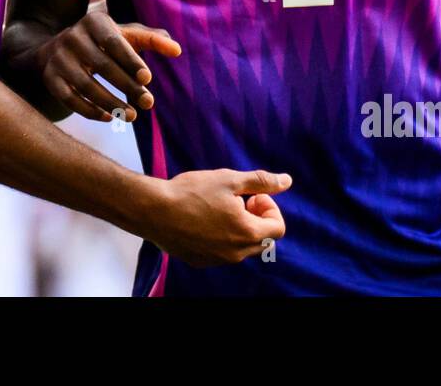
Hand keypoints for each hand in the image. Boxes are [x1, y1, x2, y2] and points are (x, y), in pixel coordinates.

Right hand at [38, 10, 180, 121]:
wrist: (58, 49)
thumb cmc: (104, 42)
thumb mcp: (126, 35)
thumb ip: (152, 39)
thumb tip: (177, 50)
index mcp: (93, 22)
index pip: (113, 42)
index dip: (131, 61)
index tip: (148, 79)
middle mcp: (72, 37)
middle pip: (102, 66)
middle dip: (127, 87)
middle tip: (148, 103)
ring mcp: (58, 58)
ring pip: (85, 86)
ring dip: (111, 104)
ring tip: (132, 116)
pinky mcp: (50, 78)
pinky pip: (70, 99)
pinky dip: (90, 111)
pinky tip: (109, 118)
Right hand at [142, 169, 290, 266]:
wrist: (153, 210)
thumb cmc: (192, 192)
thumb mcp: (230, 180)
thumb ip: (261, 181)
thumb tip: (287, 181)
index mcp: (247, 233)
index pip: (278, 228)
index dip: (269, 207)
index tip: (251, 194)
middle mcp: (236, 253)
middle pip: (262, 239)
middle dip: (256, 218)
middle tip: (236, 200)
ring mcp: (217, 260)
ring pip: (241, 246)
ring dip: (239, 227)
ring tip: (217, 208)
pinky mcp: (200, 261)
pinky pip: (222, 251)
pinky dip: (221, 236)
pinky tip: (202, 219)